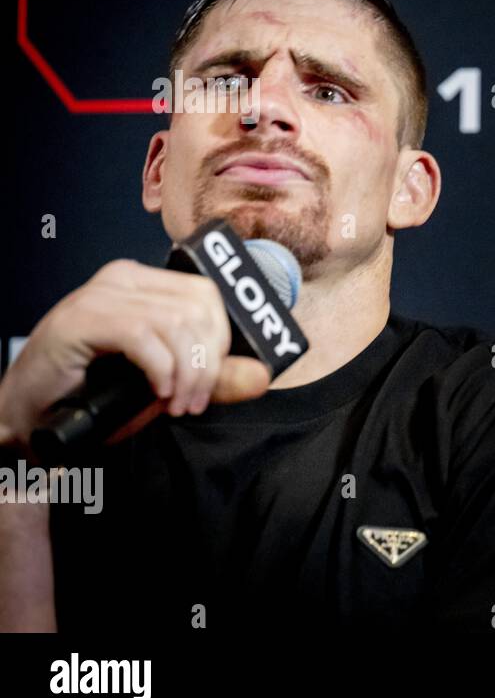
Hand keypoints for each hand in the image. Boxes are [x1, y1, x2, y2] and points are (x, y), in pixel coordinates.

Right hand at [0, 258, 270, 448]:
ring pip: (177, 323)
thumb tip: (262, 375)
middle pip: (199, 307)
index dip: (222, 340)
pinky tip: (156, 392)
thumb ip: (213, 377)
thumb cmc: (91, 396)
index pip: (208, 296)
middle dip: (208, 361)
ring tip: (175, 403)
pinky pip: (144, 336)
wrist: (29, 417)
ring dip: (186, 373)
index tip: (212, 382)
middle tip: (193, 400)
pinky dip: (161, 370)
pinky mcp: (80, 319)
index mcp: (144, 284)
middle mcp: (123, 280)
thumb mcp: (166, 385)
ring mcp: (99, 295)